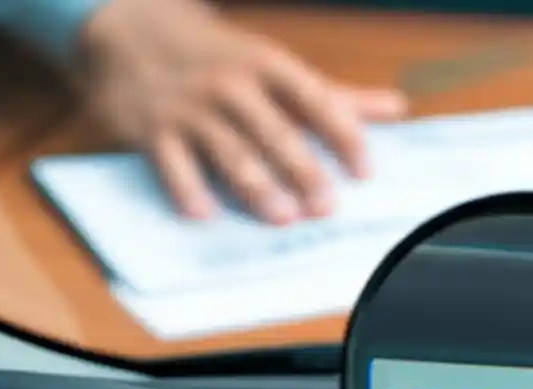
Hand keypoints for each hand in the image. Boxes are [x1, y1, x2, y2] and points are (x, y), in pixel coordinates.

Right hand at [78, 0, 406, 223]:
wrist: (134, 28)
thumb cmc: (224, 58)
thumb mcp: (276, 66)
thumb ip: (334, 95)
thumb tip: (398, 108)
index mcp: (269, 66)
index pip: (315, 102)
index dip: (344, 137)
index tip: (366, 173)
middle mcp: (231, 84)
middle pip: (274, 132)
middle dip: (303, 171)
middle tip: (326, 208)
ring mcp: (189, 106)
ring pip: (228, 151)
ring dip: (256, 186)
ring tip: (282, 217)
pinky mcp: (151, 129)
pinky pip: (171, 163)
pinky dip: (187, 188)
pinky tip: (205, 214)